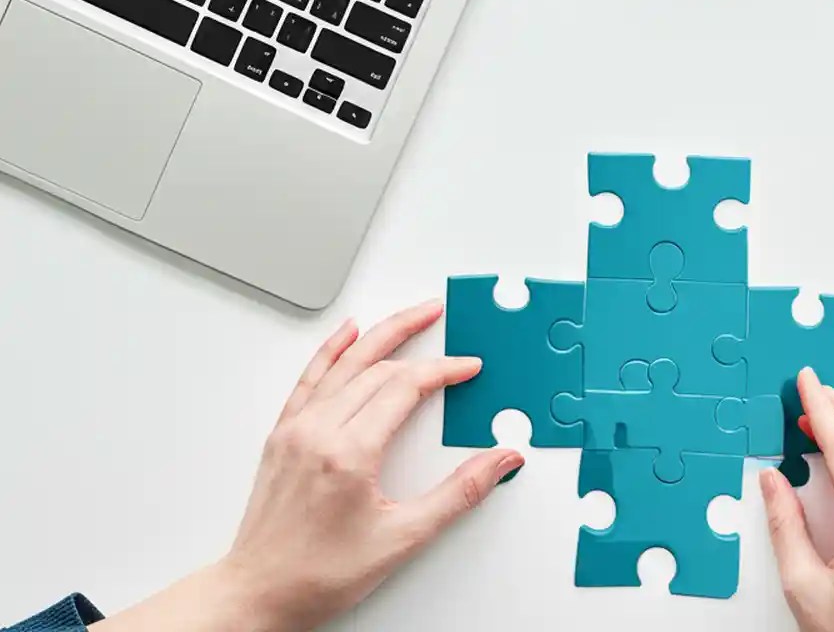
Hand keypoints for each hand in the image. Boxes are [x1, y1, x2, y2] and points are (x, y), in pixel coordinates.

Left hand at [92, 301, 523, 631]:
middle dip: (414, 340)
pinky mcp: (282, 437)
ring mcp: (296, 431)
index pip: (404, 389)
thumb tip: (499, 462)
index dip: (443, 372)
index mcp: (349, 453)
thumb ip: (459, 494)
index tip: (467, 368)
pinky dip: (330, 352)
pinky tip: (345, 335)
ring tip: (406, 315)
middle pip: (376, 367)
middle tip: (442, 321)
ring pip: (343, 365)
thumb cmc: (320, 573)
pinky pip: (309, 380)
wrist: (259, 593)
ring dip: (378, 334)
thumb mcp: (403, 538)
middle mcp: (318, 432)